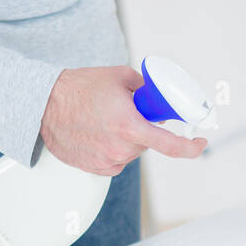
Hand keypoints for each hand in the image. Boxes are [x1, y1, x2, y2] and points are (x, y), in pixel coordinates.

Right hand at [40, 65, 207, 174]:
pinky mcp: (94, 169)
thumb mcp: (121, 76)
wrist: (43, 104)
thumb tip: (160, 96)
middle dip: (143, 127)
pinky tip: (97, 132)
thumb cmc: (80, 87)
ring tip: (104, 119)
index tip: (201, 143)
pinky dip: (113, 148)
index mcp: (130, 126)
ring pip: (130, 151)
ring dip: (126, 138)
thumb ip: (146, 88)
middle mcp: (120, 148)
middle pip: (147, 142)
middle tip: (127, 111)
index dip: (191, 147)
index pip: (170, 146)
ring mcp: (106, 161)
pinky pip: (115, 160)